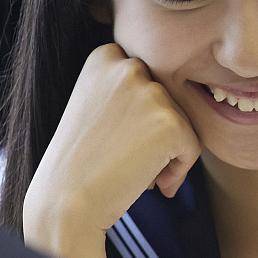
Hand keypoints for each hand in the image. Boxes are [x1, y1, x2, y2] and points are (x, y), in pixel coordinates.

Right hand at [22, 44, 199, 257]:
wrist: (64, 201)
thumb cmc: (78, 162)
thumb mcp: (94, 107)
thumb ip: (127, 93)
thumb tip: (173, 105)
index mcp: (104, 57)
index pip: (146, 80)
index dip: (136, 116)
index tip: (113, 138)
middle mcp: (128, 66)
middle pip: (166, 99)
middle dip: (153, 133)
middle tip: (123, 158)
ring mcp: (150, 92)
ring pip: (182, 123)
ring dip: (165, 152)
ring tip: (132, 171)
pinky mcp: (170, 122)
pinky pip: (192, 147)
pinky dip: (176, 171)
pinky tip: (147, 183)